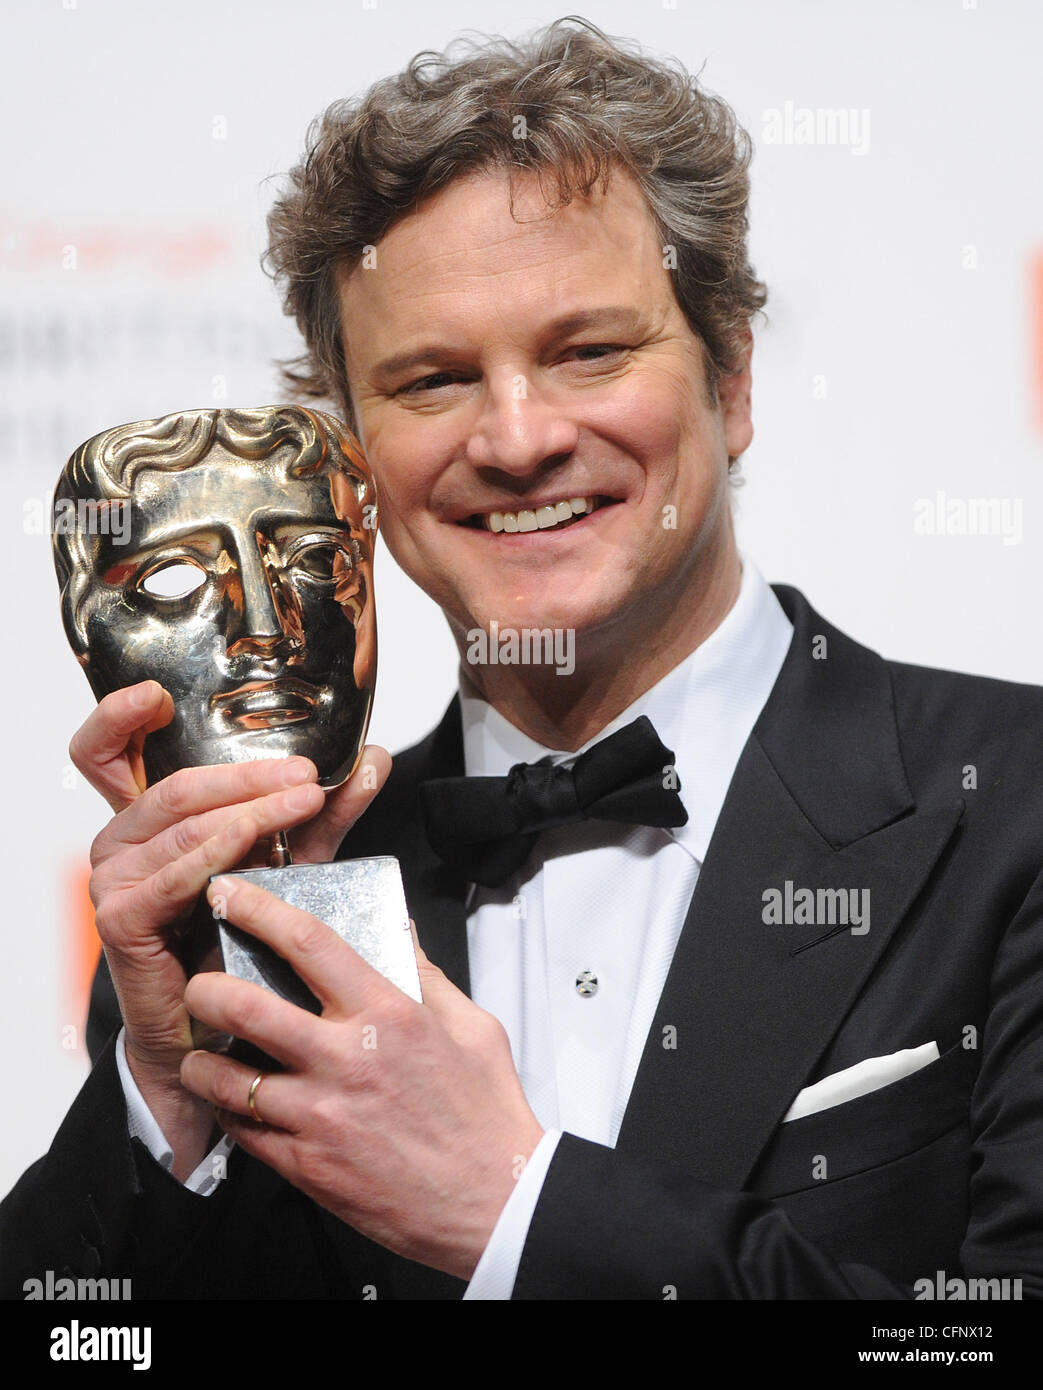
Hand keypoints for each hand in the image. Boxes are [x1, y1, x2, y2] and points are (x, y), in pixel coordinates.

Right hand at [73, 679, 390, 1174]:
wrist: (220, 1029)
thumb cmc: (242, 937)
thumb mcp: (290, 859)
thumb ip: (324, 812)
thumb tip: (376, 759)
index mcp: (149, 819)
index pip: (108, 752)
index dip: (120, 715)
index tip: (158, 693)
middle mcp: (121, 841)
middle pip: (170, 782)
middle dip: (244, 772)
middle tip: (306, 770)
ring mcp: (115, 879)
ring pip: (180, 821)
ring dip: (248, 806)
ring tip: (306, 797)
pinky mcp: (122, 920)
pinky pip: (175, 873)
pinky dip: (223, 850)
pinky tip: (262, 843)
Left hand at [180, 876, 544, 1279]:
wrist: (495, 1204)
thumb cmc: (487, 1117)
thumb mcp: (473, 1027)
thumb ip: (427, 975)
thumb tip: (400, 934)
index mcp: (388, 1014)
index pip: (309, 943)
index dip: (258, 909)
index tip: (231, 894)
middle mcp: (346, 1059)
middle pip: (245, 1005)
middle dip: (206, 986)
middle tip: (199, 982)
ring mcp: (320, 1115)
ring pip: (225, 1077)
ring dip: (202, 1060)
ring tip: (202, 1052)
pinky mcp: (307, 1165)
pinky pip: (242, 1131)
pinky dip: (228, 1112)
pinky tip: (234, 1102)